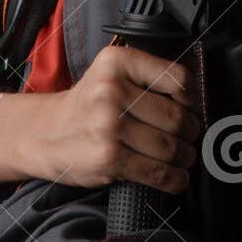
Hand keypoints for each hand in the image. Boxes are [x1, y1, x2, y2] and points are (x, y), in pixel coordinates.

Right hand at [37, 43, 202, 192]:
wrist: (46, 133)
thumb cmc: (87, 105)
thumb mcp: (111, 74)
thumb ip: (148, 77)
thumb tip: (195, 100)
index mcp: (117, 62)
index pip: (177, 78)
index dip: (191, 98)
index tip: (189, 107)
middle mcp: (111, 90)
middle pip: (176, 117)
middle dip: (190, 132)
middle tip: (188, 137)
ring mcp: (109, 126)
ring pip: (170, 147)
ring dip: (184, 157)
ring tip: (181, 157)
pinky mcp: (109, 158)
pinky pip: (158, 172)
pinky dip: (174, 179)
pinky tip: (175, 177)